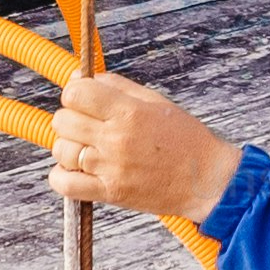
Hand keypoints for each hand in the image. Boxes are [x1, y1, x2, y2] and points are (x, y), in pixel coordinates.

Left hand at [48, 71, 241, 222]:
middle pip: (62, 120)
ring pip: (61, 150)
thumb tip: (81, 77)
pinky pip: (64, 184)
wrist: (207, 180)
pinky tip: (78, 170)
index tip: (84, 99)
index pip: (75, 92)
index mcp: (130, 112)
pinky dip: (62, 176)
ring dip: (68, 147)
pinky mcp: (110, 193)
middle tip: (86, 124)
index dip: (75, 92)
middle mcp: (116, 139)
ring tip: (86, 147)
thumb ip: (116, 86)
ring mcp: (111, 168)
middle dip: (70, 118)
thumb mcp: (155, 101)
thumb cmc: (185, 139)